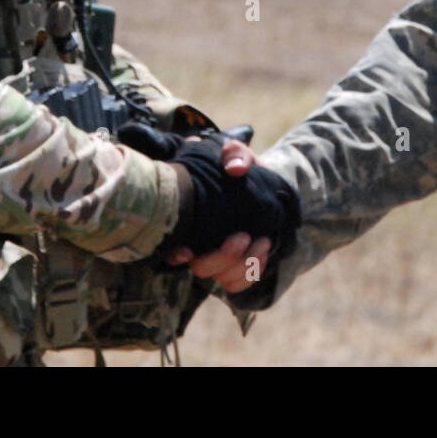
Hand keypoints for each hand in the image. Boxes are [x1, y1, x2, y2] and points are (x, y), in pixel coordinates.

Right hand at [163, 145, 273, 290]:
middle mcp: (200, 245)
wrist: (267, 185)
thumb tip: (235, 168)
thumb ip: (236, 153)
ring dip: (243, 264)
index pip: (169, 247)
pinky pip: (238, 284)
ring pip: (222, 279)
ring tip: (263, 241)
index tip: (188, 250)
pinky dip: (252, 273)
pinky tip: (264, 253)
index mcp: (190, 220)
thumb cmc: (243, 170)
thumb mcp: (239, 155)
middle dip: (222, 257)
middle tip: (243, 236)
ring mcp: (219, 258)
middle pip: (200, 268)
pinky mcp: (237, 267)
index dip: (174, 254)